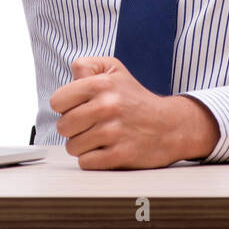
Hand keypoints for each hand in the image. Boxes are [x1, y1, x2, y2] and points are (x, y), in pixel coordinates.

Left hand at [50, 57, 219, 169]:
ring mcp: (113, 132)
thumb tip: (71, 76)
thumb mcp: (114, 69)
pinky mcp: (120, 155)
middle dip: (73, 128)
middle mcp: (106, 106)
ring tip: (100, 137)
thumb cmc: (136, 98)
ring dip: (83, 145)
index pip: (57, 102)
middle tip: (90, 125)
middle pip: (62, 127)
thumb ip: (86, 66)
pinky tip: (106, 150)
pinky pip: (86, 163)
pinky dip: (93, 160)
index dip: (66, 107)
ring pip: (72, 147)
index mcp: (101, 84)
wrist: (171, 125)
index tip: (79, 108)